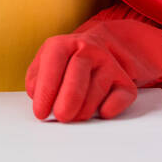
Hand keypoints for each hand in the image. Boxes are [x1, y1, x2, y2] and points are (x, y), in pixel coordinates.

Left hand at [26, 20, 161, 122]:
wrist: (99, 49)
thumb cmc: (65, 62)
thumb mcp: (44, 62)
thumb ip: (35, 79)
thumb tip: (37, 97)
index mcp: (64, 44)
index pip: (53, 65)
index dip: (46, 91)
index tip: (41, 112)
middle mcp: (89, 50)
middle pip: (77, 79)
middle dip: (66, 103)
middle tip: (60, 117)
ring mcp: (110, 64)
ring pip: (96, 92)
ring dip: (82, 111)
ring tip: (73, 116)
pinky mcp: (126, 82)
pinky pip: (118, 100)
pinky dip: (107, 110)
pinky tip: (97, 112)